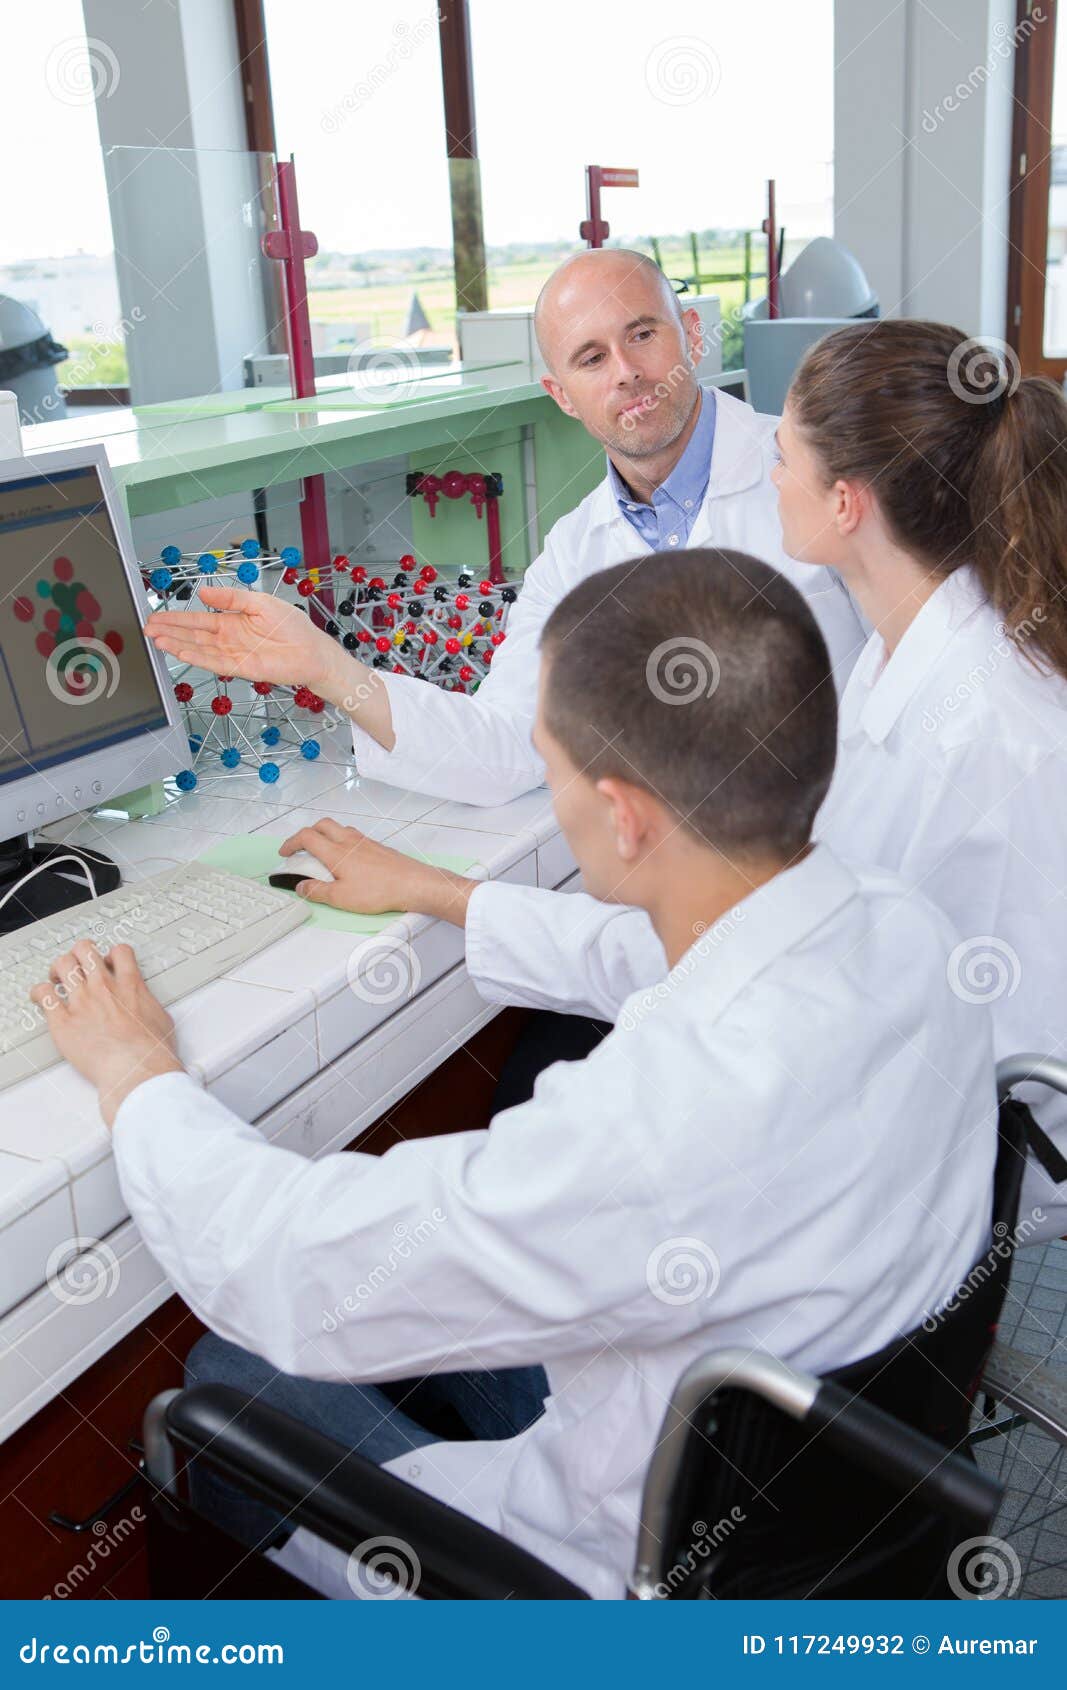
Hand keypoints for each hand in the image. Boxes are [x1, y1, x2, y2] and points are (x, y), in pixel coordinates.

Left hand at [30, 941, 182, 1127]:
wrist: (136, 1069)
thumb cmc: (151, 1051)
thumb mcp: (161, 1018)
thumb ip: (148, 1004)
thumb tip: (146, 1005)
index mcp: (130, 985)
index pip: (119, 951)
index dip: (111, 953)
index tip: (108, 962)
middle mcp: (104, 988)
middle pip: (85, 950)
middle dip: (79, 954)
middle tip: (78, 964)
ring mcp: (82, 1002)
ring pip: (62, 965)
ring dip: (58, 968)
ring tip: (57, 978)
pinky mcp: (63, 1021)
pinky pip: (44, 995)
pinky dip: (39, 992)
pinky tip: (40, 997)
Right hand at [145, 585, 344, 699]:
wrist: (312, 651)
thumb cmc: (292, 627)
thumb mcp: (259, 602)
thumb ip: (231, 597)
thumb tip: (203, 590)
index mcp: (232, 621)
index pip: (198, 619)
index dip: (177, 618)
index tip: (157, 616)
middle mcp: (228, 638)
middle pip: (192, 635)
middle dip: (169, 631)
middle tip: (147, 628)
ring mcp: (232, 654)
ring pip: (198, 649)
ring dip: (176, 644)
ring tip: (156, 639)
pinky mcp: (239, 668)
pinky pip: (213, 662)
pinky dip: (196, 657)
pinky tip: (179, 652)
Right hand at [279, 819, 477, 925]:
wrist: (413, 884)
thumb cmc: (379, 891)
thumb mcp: (340, 898)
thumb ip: (316, 891)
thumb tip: (300, 886)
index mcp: (335, 852)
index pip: (305, 837)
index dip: (290, 843)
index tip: (285, 853)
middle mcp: (349, 841)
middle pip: (321, 824)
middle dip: (306, 833)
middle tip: (301, 849)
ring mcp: (365, 842)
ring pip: (339, 828)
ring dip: (325, 835)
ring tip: (323, 854)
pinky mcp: (377, 847)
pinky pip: (353, 836)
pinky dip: (342, 841)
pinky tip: (347, 859)